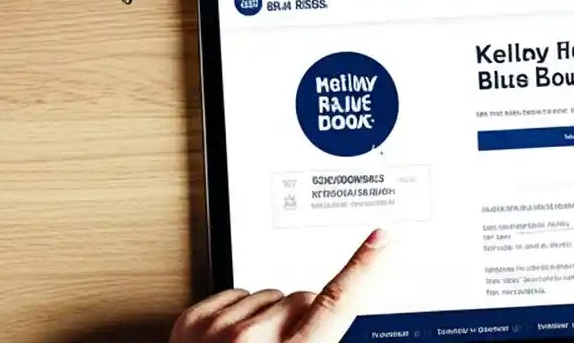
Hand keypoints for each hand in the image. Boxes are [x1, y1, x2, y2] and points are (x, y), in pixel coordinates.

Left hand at [171, 229, 389, 342]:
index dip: (363, 266)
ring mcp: (221, 328)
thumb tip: (331, 328)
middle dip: (301, 318)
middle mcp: (255, 340)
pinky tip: (233, 342)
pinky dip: (238, 316)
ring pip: (268, 296)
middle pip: (303, 298)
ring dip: (267, 319)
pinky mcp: (194, 321)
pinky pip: (235, 296)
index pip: (337, 302)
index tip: (379, 240)